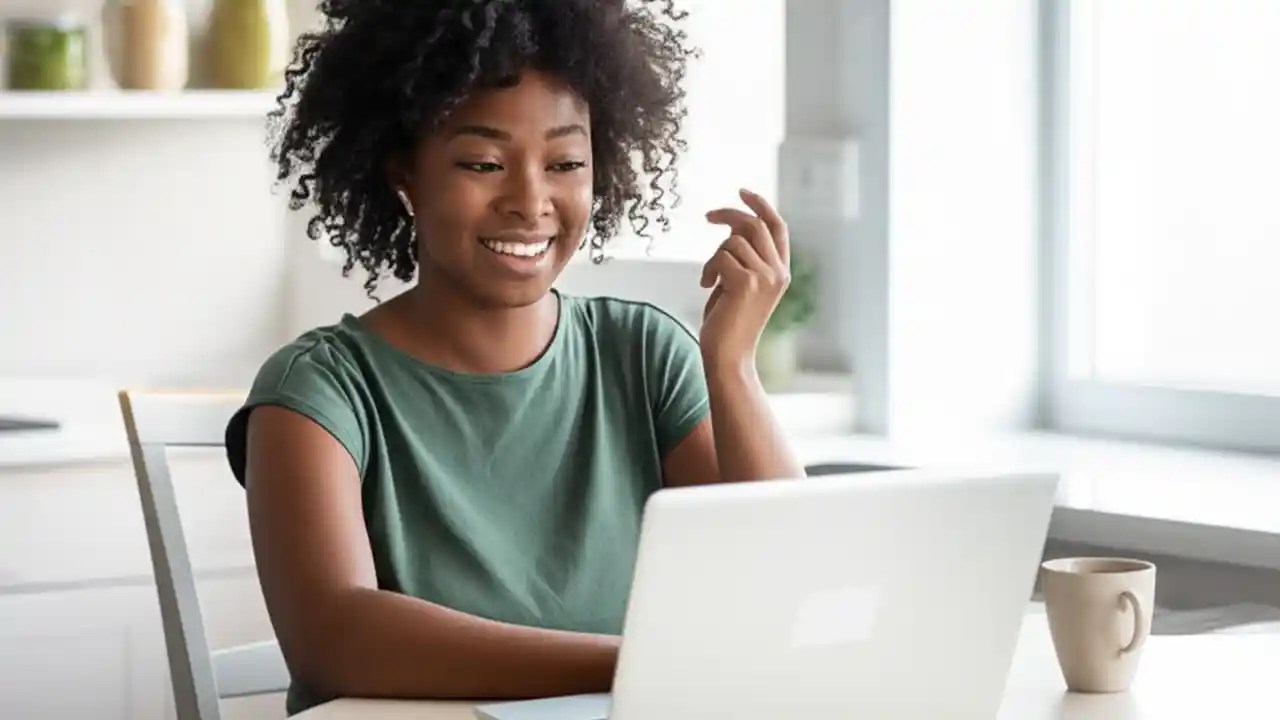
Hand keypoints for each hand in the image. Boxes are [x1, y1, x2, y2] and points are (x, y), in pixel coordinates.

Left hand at [699, 189, 790, 372]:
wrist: (728, 357)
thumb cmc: (727, 324)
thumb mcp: (739, 284)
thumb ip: (742, 258)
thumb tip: (728, 229)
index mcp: (781, 272)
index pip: (777, 227)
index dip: (761, 205)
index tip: (742, 191)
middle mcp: (778, 272)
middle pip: (754, 225)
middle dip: (728, 215)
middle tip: (706, 216)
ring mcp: (765, 277)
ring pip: (732, 242)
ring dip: (713, 257)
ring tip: (709, 281)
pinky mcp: (746, 283)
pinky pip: (721, 257)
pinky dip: (708, 270)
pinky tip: (707, 288)